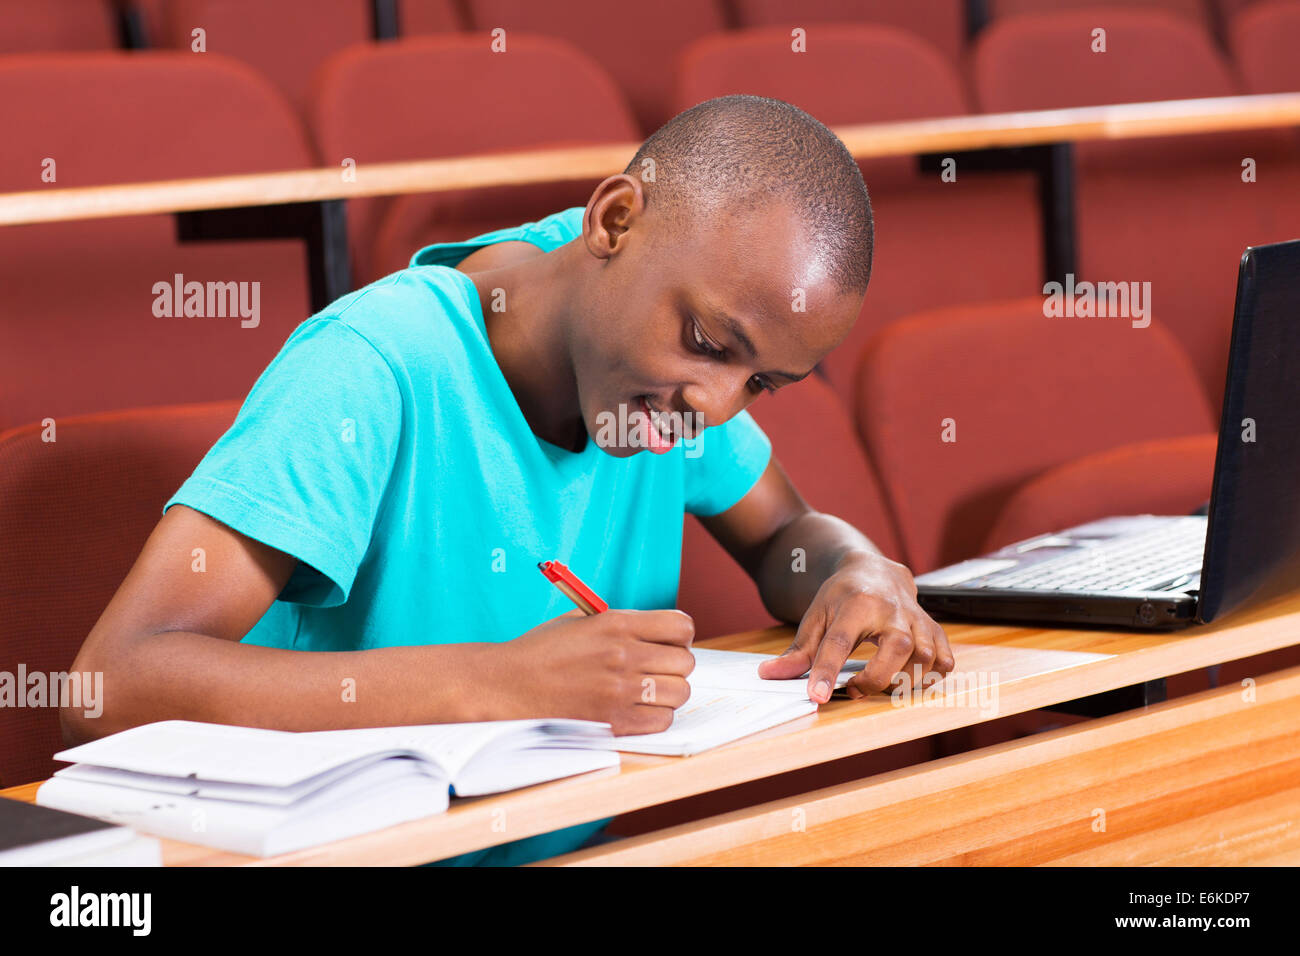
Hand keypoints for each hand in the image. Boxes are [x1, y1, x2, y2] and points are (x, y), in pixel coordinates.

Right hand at [501, 608, 694, 734]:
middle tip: (658, 669)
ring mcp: (620, 690)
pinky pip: (663, 721)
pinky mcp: (614, 722)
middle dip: (675, 665)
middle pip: (685, 662)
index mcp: (616, 623)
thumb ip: (622, 623)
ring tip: (648, 690)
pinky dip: (657, 716)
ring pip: (680, 692)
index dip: (680, 636)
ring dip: (669, 692)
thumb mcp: (581, 620)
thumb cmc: (542, 651)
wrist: (508, 684)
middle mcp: (623, 655)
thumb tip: (659, 633)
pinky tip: (639, 708)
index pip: (681, 627)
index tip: (670, 642)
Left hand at [758, 552, 955, 701]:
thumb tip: (769, 675)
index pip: (840, 641)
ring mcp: (917, 619)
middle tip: (854, 689)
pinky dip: (932, 676)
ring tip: (881, 684)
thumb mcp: (816, 617)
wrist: (875, 570)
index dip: (827, 671)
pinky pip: (944, 658)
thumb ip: (798, 650)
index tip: (816, 695)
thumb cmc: (843, 596)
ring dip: (905, 681)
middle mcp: (893, 610)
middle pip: (896, 648)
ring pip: (925, 656)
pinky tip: (910, 679)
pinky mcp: (934, 629)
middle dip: (877, 678)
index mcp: (857, 604)